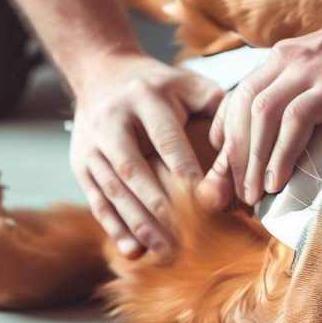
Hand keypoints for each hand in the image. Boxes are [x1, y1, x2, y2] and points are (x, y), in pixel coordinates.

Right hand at [70, 53, 221, 256]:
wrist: (100, 72)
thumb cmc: (157, 85)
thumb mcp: (187, 83)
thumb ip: (218, 107)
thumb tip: (240, 144)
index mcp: (144, 98)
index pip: (166, 139)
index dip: (184, 169)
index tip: (205, 199)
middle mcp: (113, 120)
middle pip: (134, 170)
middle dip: (159, 206)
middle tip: (185, 237)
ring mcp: (92, 144)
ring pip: (114, 191)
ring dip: (138, 224)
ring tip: (164, 250)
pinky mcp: (81, 164)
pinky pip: (97, 201)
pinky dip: (115, 227)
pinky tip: (133, 250)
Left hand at [204, 3, 321, 206]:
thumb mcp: (320, 70)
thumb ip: (297, 93)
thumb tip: (281, 139)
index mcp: (279, 60)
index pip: (236, 99)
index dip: (226, 136)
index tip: (226, 170)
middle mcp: (286, 61)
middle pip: (244, 110)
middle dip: (236, 156)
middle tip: (239, 193)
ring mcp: (310, 69)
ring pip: (263, 116)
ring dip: (254, 160)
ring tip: (254, 194)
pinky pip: (296, 120)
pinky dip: (282, 153)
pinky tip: (278, 179)